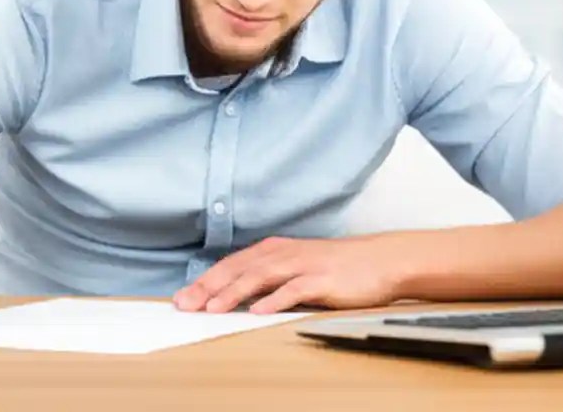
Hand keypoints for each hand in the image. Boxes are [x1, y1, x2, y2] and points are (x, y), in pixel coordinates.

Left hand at [173, 235, 409, 314]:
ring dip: (233, 293)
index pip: (230, 265)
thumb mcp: (295, 267)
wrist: (380, 260)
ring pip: (260, 277)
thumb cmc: (335, 267)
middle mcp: (283, 254)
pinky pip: (294, 289)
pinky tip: (258, 311)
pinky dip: (274, 300)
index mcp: (272, 251)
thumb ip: (267, 278)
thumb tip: (234, 297)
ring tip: (212, 309)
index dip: (204, 281)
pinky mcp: (322, 279)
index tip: (182, 298)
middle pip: (238, 269)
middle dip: (208, 287)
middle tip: (185, 305)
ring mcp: (302, 265)